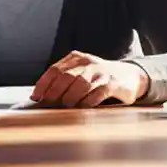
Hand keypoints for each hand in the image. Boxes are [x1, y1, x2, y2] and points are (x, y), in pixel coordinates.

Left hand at [30, 51, 150, 107]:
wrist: (130, 76)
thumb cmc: (99, 78)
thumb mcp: (82, 73)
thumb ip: (64, 81)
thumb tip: (42, 97)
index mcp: (77, 58)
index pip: (55, 70)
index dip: (43, 84)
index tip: (36, 97)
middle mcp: (89, 63)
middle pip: (66, 76)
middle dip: (55, 92)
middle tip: (49, 104)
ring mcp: (102, 72)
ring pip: (81, 84)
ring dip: (70, 97)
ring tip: (66, 106)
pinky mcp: (113, 83)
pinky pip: (98, 93)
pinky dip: (88, 102)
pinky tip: (83, 108)